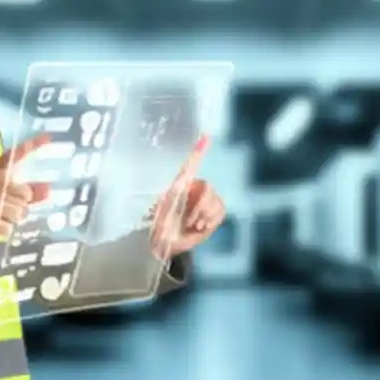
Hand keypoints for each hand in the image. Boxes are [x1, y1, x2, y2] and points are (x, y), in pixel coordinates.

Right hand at [0, 135, 52, 272]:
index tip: (49, 137)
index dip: (31, 146)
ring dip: (11, 222)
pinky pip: (8, 228)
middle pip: (24, 195)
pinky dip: (3, 232)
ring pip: (18, 214)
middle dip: (20, 209)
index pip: (13, 157)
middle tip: (2, 212)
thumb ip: (25, 194)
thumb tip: (48, 189)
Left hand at [149, 135, 226, 259]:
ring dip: (204, 216)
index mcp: (180, 185)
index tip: (206, 135)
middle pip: (207, 189)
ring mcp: (205, 200)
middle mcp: (194, 189)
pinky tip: (201, 227)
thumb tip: (173, 188)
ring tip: (193, 225)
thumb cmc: (159, 226)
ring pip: (216, 201)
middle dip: (200, 207)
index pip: (191, 164)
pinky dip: (212, 221)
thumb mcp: (161, 213)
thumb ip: (170, 201)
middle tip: (191, 221)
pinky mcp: (214, 212)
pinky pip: (220, 211)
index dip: (199, 150)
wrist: (166, 243)